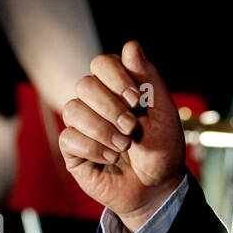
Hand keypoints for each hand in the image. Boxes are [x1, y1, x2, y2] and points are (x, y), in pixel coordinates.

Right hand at [60, 41, 186, 232]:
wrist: (157, 187)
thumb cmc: (162, 147)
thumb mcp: (164, 111)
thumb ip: (148, 78)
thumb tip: (130, 45)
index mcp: (117, 86)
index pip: (102, 64)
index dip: (115, 77)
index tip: (135, 99)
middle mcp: (96, 101)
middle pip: (85, 85)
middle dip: (110, 107)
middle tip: (132, 128)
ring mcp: (82, 124)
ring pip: (72, 109)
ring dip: (102, 129)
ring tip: (124, 146)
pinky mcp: (72, 149)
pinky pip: (68, 137)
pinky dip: (94, 148)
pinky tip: (111, 157)